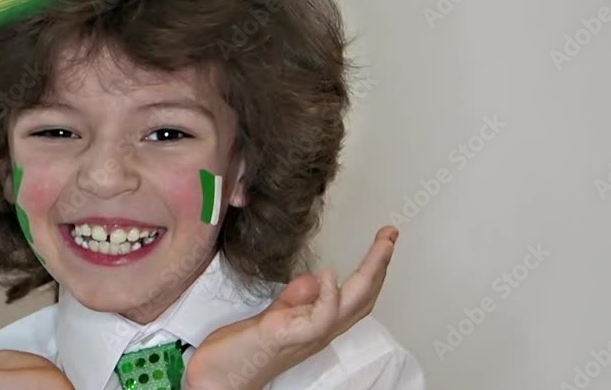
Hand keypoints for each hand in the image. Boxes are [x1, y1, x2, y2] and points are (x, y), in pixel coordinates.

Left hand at [185, 226, 398, 389]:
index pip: (357, 295)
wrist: (219, 378)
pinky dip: (330, 295)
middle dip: (382, 264)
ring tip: (381, 245)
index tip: (385, 239)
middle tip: (391, 235)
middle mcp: (320, 331)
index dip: (375, 268)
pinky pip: (320, 319)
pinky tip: (332, 274)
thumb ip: (299, 297)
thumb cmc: (243, 349)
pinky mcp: (287, 336)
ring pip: (353, 305)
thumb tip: (319, 277)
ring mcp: (307, 335)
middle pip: (364, 298)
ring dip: (371, 273)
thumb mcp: (277, 313)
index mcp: (319, 323)